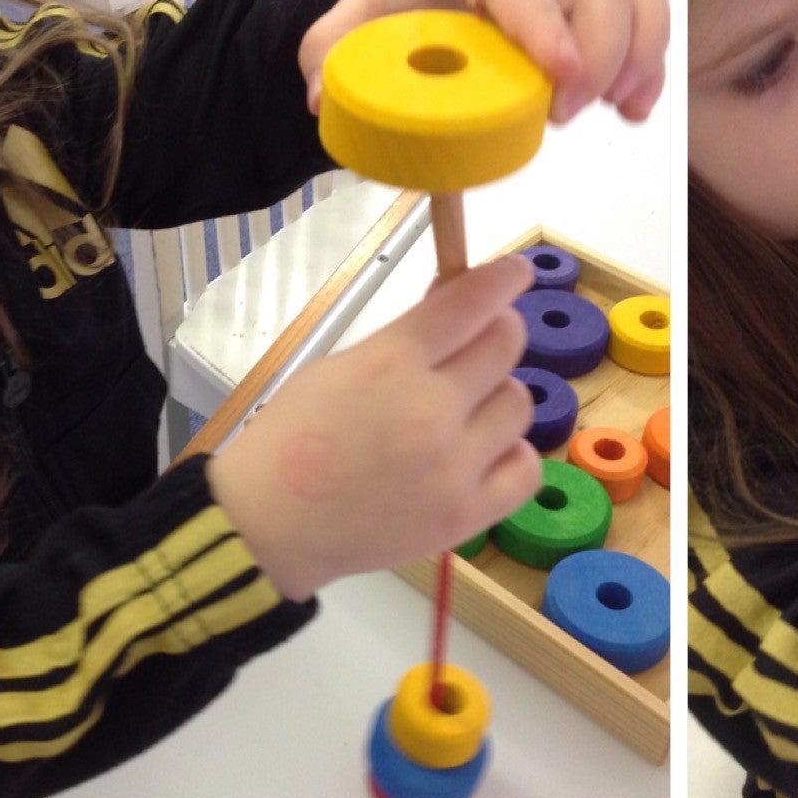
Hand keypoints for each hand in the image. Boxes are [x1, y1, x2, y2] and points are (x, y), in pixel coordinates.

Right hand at [207, 253, 540, 600]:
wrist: (272, 524)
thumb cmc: (293, 438)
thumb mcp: (339, 367)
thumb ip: (404, 339)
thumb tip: (458, 307)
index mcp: (392, 364)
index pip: (471, 304)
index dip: (501, 280)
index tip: (514, 273)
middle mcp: (432, 412)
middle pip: (506, 347)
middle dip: (495, 334)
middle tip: (477, 347)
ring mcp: (455, 467)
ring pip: (518, 405)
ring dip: (498, 397)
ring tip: (465, 412)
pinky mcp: (467, 514)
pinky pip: (525, 468)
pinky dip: (512, 454)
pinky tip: (485, 452)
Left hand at [300, 0, 668, 125]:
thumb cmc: (398, 3)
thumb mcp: (352, 20)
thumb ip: (328, 50)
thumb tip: (319, 94)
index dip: (547, 28)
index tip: (559, 80)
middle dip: (600, 51)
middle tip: (571, 112)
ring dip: (640, 54)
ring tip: (620, 108)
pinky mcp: (594, 21)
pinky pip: (646, 22)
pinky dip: (652, 63)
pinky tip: (633, 108)